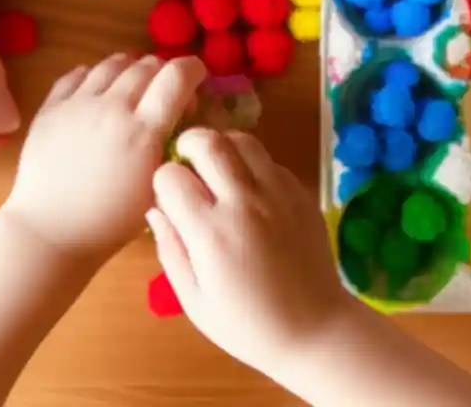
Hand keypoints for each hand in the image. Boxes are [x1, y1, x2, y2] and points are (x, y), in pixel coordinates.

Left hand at [5, 54, 206, 255]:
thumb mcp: (155, 188)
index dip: (193, 69)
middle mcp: (112, 107)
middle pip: (146, 65)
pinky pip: (77, 75)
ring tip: (133, 85)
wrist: (51, 231)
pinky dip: (95, 75)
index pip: (177, 77)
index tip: (197, 78)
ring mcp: (78, 104)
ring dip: (131, 68)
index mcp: (144, 130)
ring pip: (112, 63)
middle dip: (163, 71)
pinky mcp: (51, 109)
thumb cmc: (110, 222)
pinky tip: (98, 89)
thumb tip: (178, 122)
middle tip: (165, 92)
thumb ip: (171, 148)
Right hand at [147, 130, 355, 372]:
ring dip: (223, 148)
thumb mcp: (194, 301)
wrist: (315, 329)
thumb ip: (170, 250)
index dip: (163, 184)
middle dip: (188, 146)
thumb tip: (154, 210)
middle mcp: (245, 203)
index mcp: (212, 233)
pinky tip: (249, 193)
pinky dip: (252, 165)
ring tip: (218, 173)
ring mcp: (278, 194)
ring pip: (243, 140)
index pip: (171, 176)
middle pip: (208, 141)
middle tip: (188, 168)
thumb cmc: (248, 325)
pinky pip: (270, 160)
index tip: (169, 200)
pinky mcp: (301, 194)